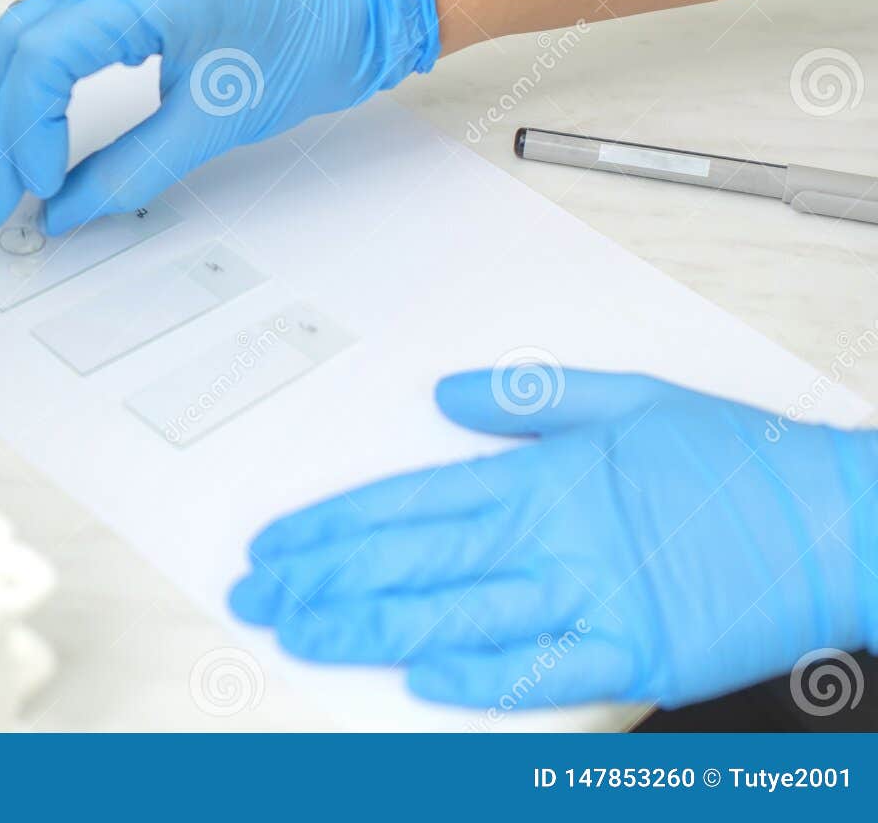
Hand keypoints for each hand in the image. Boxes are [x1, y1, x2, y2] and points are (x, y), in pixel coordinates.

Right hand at [0, 0, 439, 233]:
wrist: (347, 6)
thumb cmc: (304, 46)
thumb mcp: (217, 124)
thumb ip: (132, 171)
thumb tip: (65, 209)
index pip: (48, 53)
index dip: (27, 128)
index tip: (38, 186)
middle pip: (19, 40)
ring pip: (24, 32)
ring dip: (4, 107)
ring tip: (0, 175)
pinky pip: (52, 28)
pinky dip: (32, 84)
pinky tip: (28, 130)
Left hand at [229, 368, 877, 709]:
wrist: (834, 519)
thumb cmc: (734, 463)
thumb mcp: (627, 400)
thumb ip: (525, 400)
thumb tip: (444, 396)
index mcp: (542, 477)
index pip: (407, 504)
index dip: (331, 527)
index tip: (276, 546)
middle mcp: (552, 536)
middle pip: (410, 562)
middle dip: (323, 581)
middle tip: (258, 599)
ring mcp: (591, 598)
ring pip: (455, 614)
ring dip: (371, 627)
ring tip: (304, 637)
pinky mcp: (635, 653)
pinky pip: (541, 670)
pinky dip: (480, 677)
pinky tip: (422, 681)